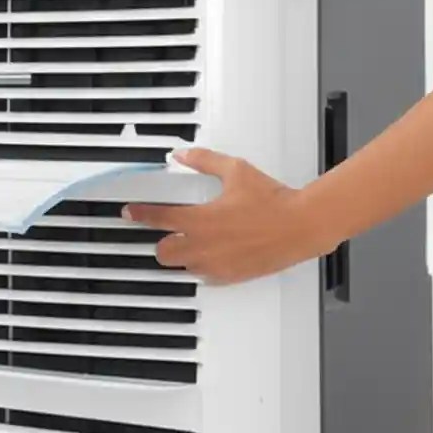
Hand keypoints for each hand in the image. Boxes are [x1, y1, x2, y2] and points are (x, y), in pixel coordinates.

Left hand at [123, 149, 338, 284]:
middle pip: (162, 252)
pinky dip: (204, 267)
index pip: (157, 218)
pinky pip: (205, 276)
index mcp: (200, 219)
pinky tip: (214, 254)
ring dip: (183, 256)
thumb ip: (204, 161)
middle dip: (162, 242)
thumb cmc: (273, 200)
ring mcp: (215, 264)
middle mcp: (203, 246)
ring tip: (196, 243)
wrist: (302, 225)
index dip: (139, 214)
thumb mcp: (236, 171)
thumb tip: (183, 155)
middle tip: (170, 233)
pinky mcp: (230, 277)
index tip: (131, 212)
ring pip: (182, 267)